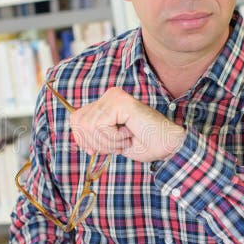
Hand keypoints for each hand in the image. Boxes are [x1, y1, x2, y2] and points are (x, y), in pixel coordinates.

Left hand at [69, 87, 186, 162]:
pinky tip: (129, 134)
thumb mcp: (111, 140)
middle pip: (79, 123)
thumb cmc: (144, 143)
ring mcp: (114, 97)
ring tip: (125, 139)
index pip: (75, 118)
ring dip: (108, 142)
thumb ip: (94, 135)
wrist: (167, 145)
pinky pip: (101, 125)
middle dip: (96, 142)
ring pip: (90, 126)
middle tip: (117, 144)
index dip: (82, 138)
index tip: (97, 148)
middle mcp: (109, 95)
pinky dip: (114, 138)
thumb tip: (78, 138)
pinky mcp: (120, 102)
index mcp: (105, 102)